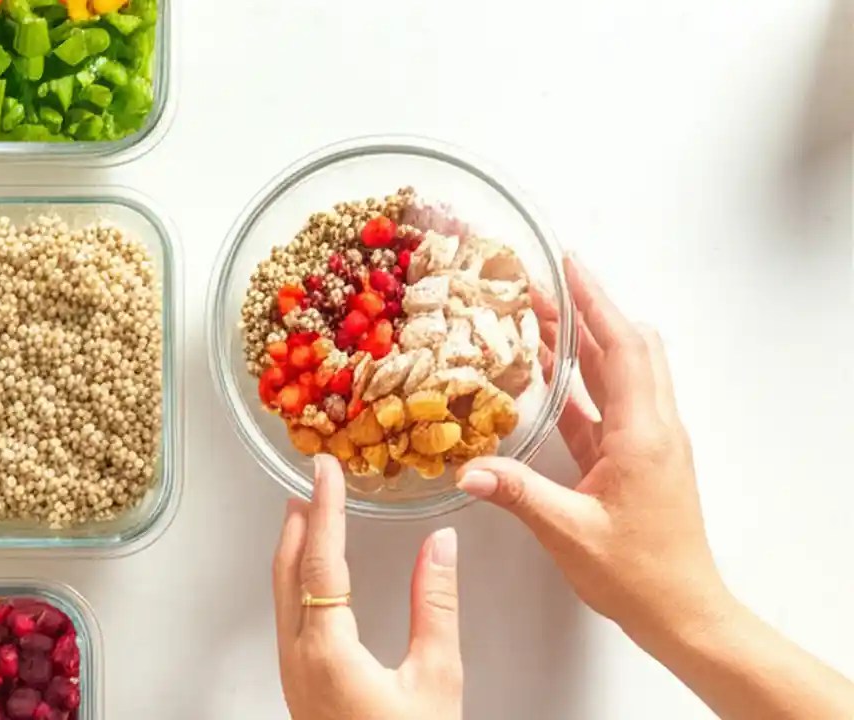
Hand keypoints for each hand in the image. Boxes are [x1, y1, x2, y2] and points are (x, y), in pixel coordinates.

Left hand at [272, 455, 462, 719]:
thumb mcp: (437, 680)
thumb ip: (436, 606)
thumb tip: (440, 547)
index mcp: (327, 650)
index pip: (320, 559)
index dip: (324, 508)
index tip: (325, 471)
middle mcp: (298, 658)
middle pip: (286, 570)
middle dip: (297, 520)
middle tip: (312, 479)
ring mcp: (292, 673)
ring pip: (281, 592)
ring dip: (293, 547)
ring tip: (308, 512)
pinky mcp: (298, 685)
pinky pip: (287, 614)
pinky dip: (297, 577)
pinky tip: (314, 573)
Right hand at [457, 256, 729, 643]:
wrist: (684, 611)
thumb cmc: (640, 575)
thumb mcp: (570, 532)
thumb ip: (518, 494)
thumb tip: (468, 470)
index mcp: (643, 434)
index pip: (622, 347)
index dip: (595, 301)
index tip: (569, 264)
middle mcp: (652, 428)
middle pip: (625, 347)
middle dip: (585, 309)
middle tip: (543, 284)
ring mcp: (648, 442)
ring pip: (618, 372)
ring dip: (582, 342)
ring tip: (538, 318)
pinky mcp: (637, 459)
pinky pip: (607, 404)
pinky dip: (578, 382)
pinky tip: (544, 378)